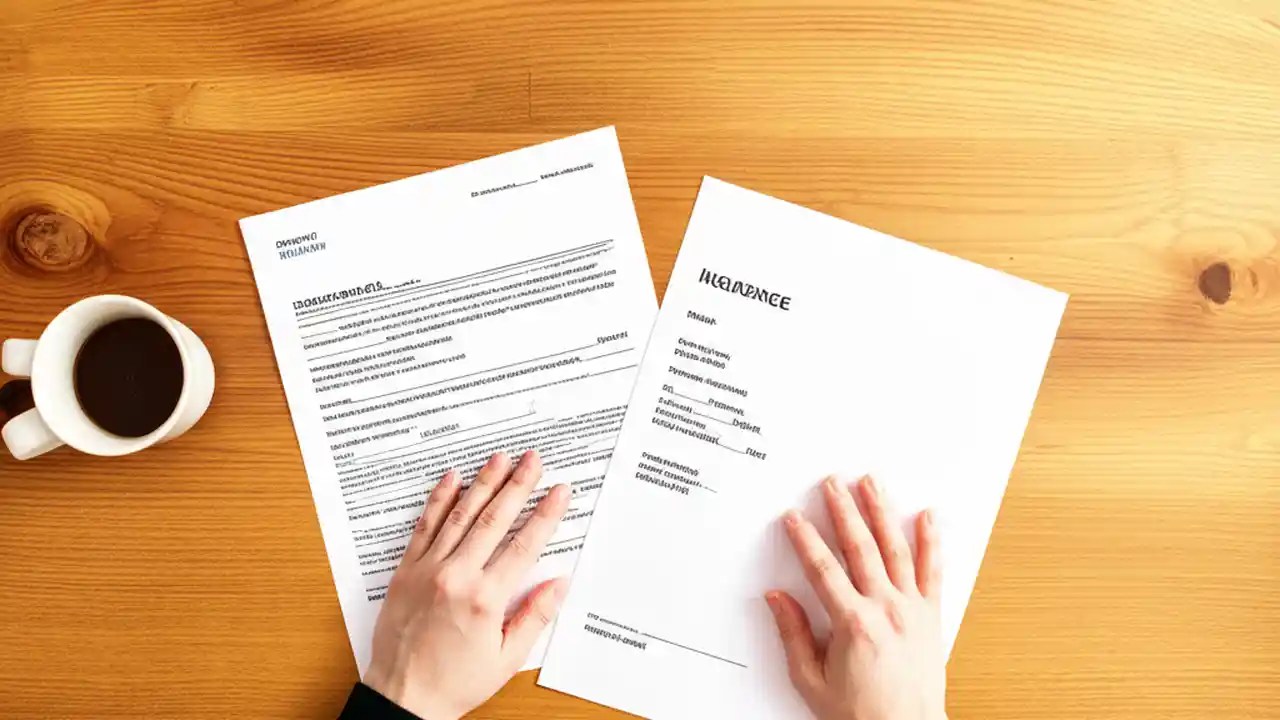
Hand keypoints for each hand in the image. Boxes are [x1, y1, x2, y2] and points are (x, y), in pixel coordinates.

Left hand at [364, 450, 570, 719]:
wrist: (403, 697)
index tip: (559, 491)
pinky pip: (424, 527)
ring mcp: (428, 570)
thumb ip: (534, 616)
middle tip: (533, 460)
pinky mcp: (406, 571)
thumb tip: (558, 583)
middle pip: (494, 520)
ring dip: (482, 483)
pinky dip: (438, 500)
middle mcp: (456, 577)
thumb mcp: (506, 657)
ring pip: (460, 516)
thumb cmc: (455, 683)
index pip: (524, 545)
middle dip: (517, 485)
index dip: (545, 514)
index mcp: (485, 599)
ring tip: (500, 457)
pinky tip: (452, 478)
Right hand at [767, 475, 945, 719]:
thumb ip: (794, 635)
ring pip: (896, 549)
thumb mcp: (812, 680)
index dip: (806, 539)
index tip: (793, 517)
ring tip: (871, 483)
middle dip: (843, 511)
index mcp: (854, 624)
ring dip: (882, 512)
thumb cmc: (860, 715)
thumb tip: (777, 599)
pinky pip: (933, 571)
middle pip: (860, 548)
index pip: (823, 570)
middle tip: (831, 483)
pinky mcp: (932, 616)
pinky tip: (928, 516)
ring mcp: (912, 609)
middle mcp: (886, 610)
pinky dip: (932, 541)